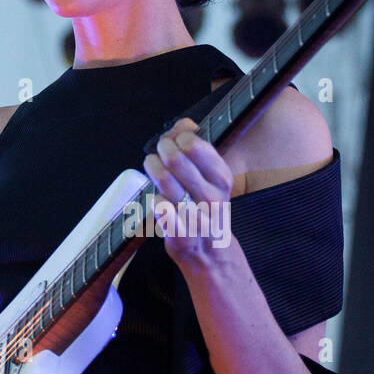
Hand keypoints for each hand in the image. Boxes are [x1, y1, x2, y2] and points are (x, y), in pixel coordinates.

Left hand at [142, 117, 233, 268]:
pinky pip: (160, 208)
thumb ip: (197, 145)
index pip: (193, 144)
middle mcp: (212, 197)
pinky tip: (157, 199)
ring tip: (152, 165)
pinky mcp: (181, 235)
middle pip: (176, 159)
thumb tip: (184, 123)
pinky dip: (154, 200)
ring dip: (153, 168)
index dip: (177, 137)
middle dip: (162, 149)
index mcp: (221, 178)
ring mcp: (197, 217)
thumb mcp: (210, 175)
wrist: (209, 250)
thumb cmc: (204, 206)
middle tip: (160, 150)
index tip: (174, 140)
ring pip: (165, 181)